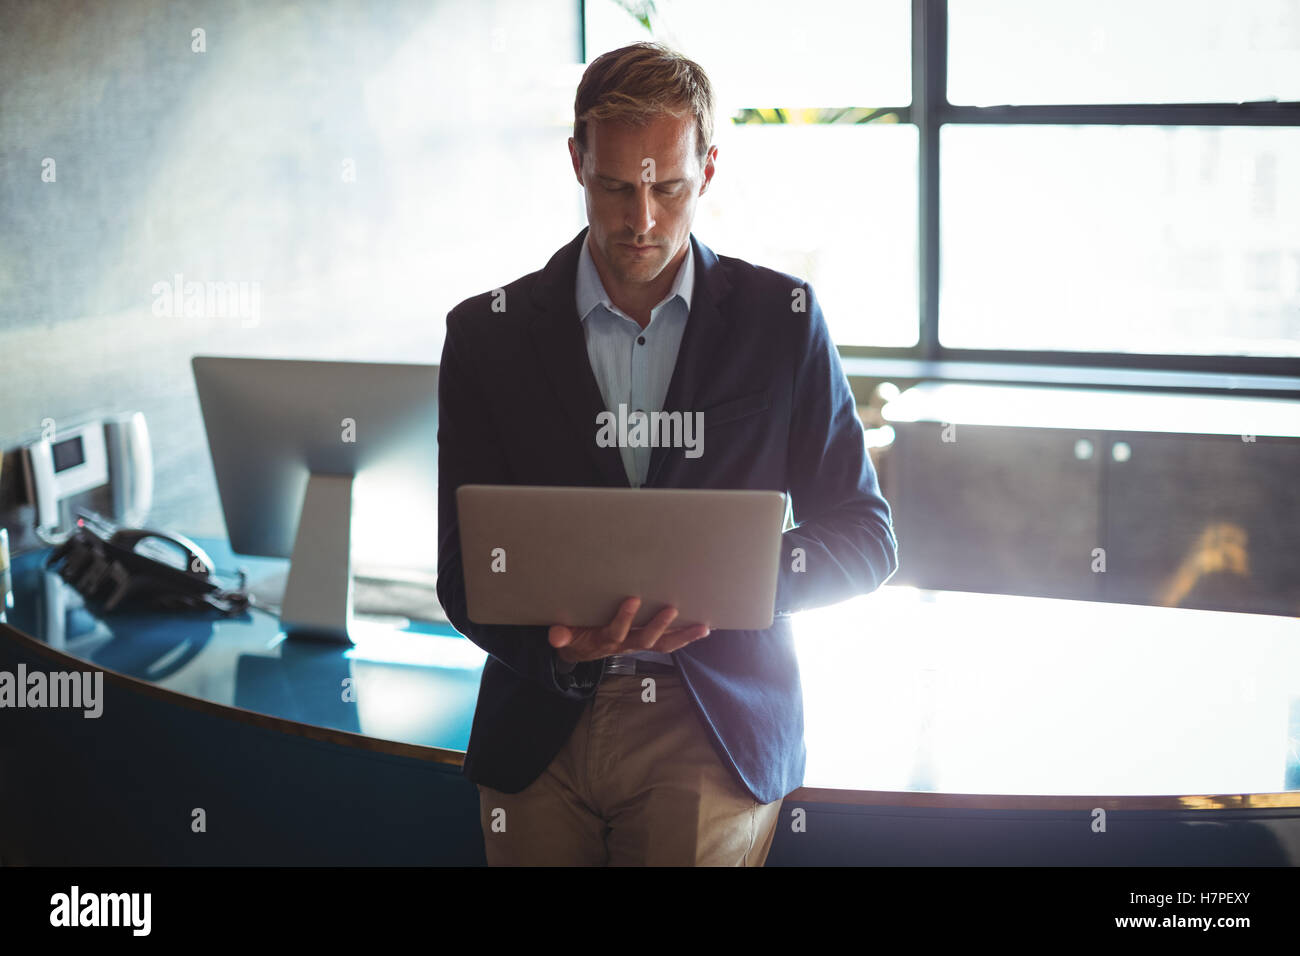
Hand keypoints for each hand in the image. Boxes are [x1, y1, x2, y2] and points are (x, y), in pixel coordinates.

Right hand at [549, 597, 710, 663]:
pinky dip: (686, 638)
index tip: (633, 599)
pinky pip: (669, 643)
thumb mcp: (566, 635)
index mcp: (605, 639)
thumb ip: (562, 635)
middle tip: (671, 609)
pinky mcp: (647, 642)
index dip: (624, 618)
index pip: (615, 631)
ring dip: (683, 637)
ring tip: (703, 627)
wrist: (581, 651)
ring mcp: (637, 645)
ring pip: (663, 645)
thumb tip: (556, 636)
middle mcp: (625, 645)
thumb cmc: (576, 635)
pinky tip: (704, 629)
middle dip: (658, 626)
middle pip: (645, 640)